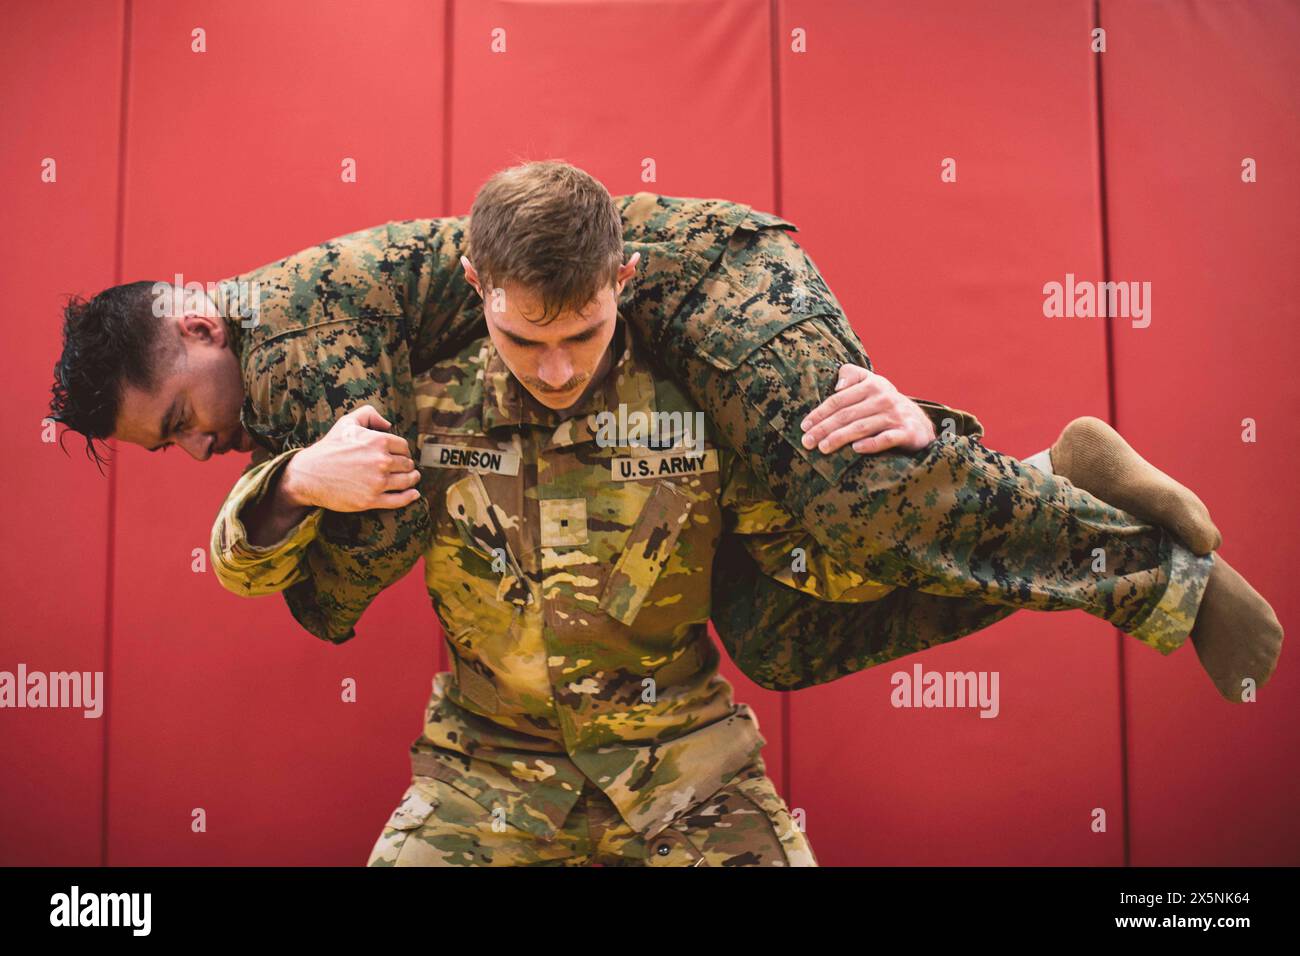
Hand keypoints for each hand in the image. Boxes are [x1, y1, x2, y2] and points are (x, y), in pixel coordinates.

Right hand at [281, 405, 420, 511]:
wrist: (308, 475)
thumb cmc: (329, 448)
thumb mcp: (347, 423)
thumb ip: (369, 415)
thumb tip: (388, 424)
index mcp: (378, 441)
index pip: (404, 447)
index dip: (403, 451)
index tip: (400, 455)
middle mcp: (381, 461)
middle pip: (407, 464)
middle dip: (407, 465)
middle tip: (406, 468)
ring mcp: (377, 482)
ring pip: (407, 481)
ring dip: (413, 479)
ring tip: (413, 478)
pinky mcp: (371, 500)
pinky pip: (399, 500)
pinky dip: (410, 496)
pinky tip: (414, 494)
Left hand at [799, 364, 935, 453]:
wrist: (919, 422)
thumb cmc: (884, 404)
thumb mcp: (870, 383)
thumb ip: (851, 376)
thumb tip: (837, 385)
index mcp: (872, 384)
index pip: (839, 399)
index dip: (820, 413)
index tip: (804, 426)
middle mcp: (884, 398)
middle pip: (847, 414)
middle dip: (824, 428)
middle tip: (807, 442)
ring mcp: (896, 415)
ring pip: (862, 427)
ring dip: (840, 438)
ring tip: (823, 448)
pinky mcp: (907, 432)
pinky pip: (886, 439)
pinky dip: (871, 444)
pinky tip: (856, 449)